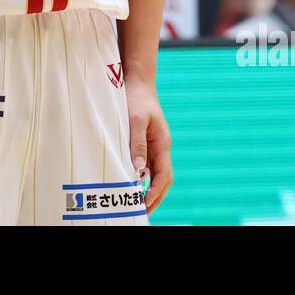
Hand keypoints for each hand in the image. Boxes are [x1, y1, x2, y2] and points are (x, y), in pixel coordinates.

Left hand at [126, 78, 172, 214]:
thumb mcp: (135, 120)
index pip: (163, 174)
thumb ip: (137, 143)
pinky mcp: (145, 143)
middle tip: (142, 212)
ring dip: (148, 190)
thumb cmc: (136, 99)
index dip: (155, 191)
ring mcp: (153, 146)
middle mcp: (160, 147)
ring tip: (136, 206)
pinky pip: (146, 166)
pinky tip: (131, 185)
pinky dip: (142, 179)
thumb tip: (139, 170)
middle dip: (155, 197)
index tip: (145, 203)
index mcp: (162, 143)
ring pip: (155, 174)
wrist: (136, 82)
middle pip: (163, 179)